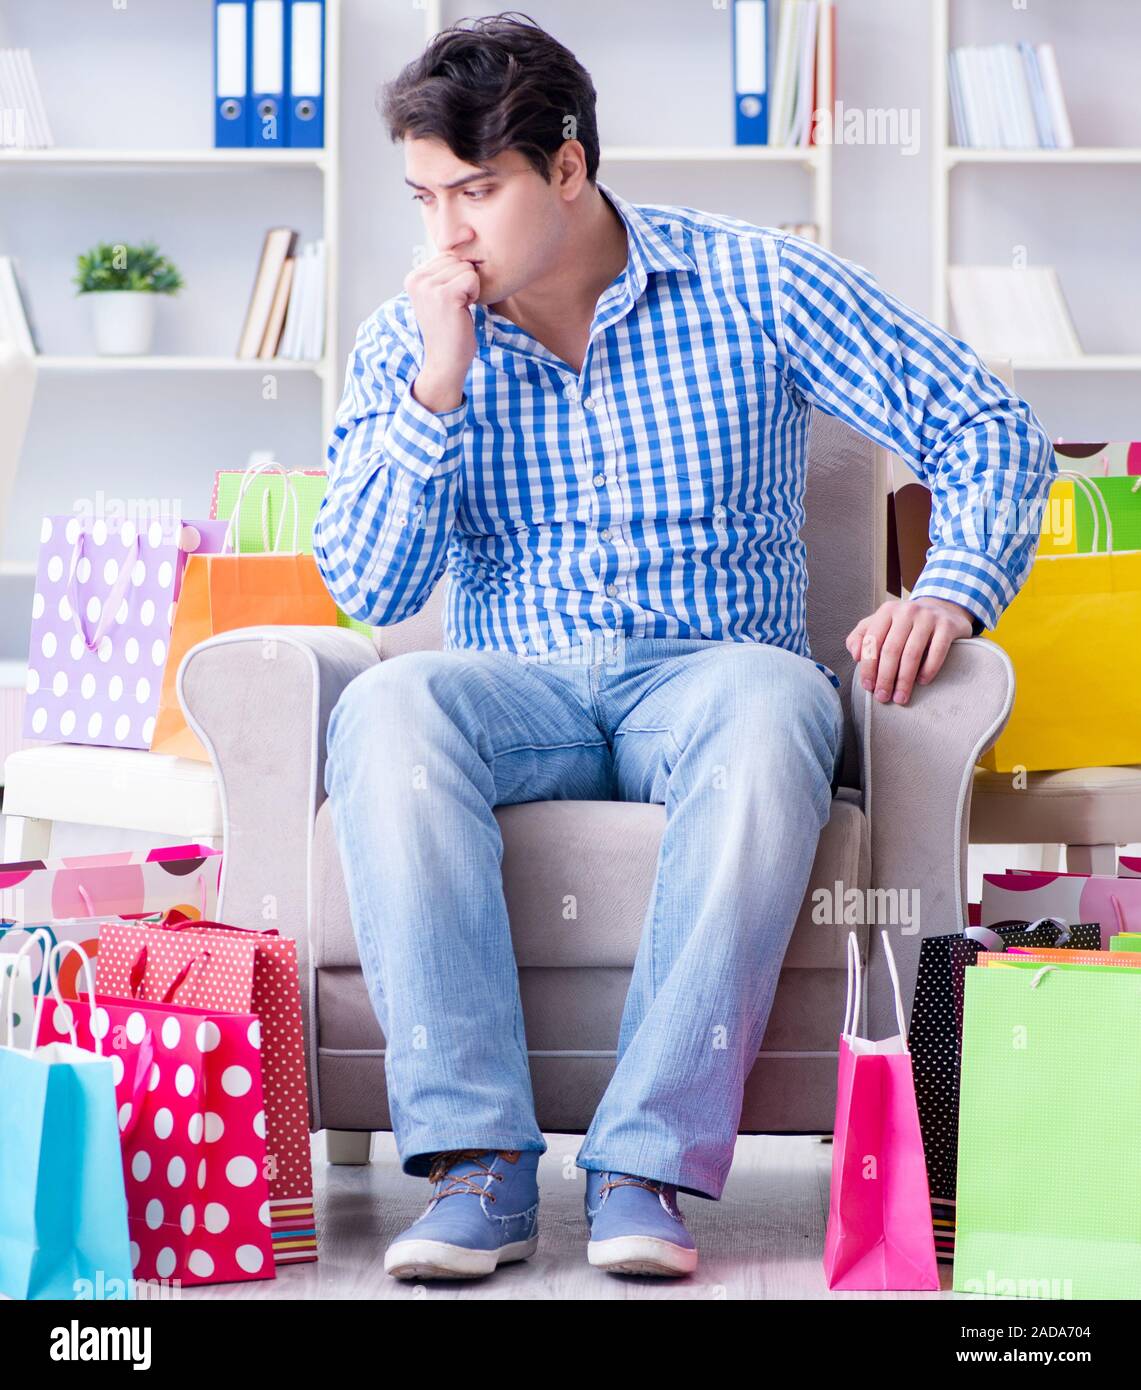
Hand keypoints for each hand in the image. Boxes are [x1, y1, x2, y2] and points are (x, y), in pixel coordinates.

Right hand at [404, 252, 479, 410]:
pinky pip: (473, 279)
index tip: (449, 301)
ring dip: (470, 290)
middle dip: (465, 282)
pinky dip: (475, 295)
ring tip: (458, 310)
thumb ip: (447, 267)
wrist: (446, 361)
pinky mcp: (445, 295)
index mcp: (414, 276)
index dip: (458, 278)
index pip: (449, 256)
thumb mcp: (442, 293)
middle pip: (459, 259)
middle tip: (455, 307)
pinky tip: (463, 311)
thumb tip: (467, 231)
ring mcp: (429, 286)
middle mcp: (417, 279)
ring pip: (468, 268)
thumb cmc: (450, 329)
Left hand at [844, 598, 973, 705]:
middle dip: (885, 678)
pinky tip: (922, 682)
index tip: (868, 687)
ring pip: (912, 654)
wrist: (943, 610)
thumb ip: (861, 637)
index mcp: (887, 611)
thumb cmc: (905, 624)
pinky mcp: (947, 626)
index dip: (868, 667)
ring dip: (904, 680)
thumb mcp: (880, 624)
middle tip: (883, 697)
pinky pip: (936, 652)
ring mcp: (929, 617)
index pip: (872, 641)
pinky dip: (928, 670)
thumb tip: (855, 656)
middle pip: (891, 650)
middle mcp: (907, 611)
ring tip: (900, 697)